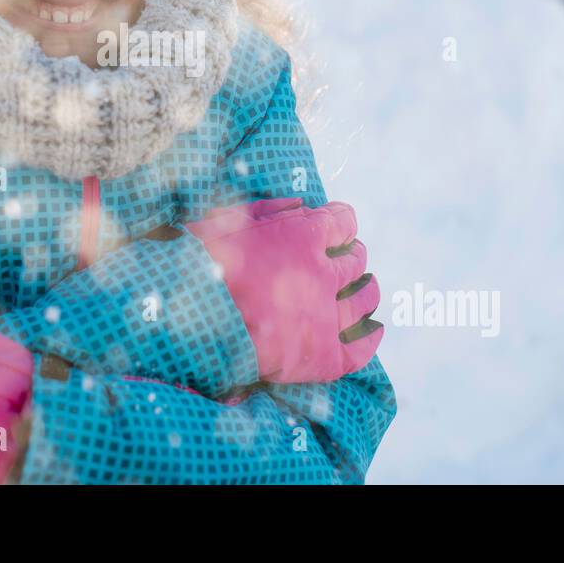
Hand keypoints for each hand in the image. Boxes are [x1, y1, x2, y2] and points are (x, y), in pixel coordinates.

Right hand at [187, 198, 382, 382]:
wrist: (193, 327)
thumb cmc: (201, 269)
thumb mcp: (225, 222)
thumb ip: (266, 210)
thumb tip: (299, 206)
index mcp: (302, 238)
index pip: (342, 222)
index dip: (340, 221)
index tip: (337, 224)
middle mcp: (323, 275)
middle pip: (356, 260)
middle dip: (352, 255)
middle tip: (347, 259)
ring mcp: (327, 317)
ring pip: (364, 298)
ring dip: (366, 290)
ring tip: (363, 289)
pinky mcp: (325, 356)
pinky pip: (360, 347)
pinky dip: (369, 336)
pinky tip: (371, 329)